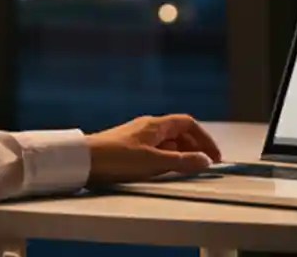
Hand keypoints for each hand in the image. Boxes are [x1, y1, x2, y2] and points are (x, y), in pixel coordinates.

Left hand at [85, 114, 222, 184]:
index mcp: (156, 124)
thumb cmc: (117, 157)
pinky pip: (155, 151)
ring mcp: (138, 138)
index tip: (213, 156)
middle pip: (179, 133)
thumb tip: (205, 161)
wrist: (83, 161)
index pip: (188, 124)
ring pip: (167, 143)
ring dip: (181, 154)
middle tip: (204, 165)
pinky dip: (166, 159)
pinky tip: (164, 172)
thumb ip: (181, 161)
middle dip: (195, 147)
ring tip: (187, 170)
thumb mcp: (153, 161)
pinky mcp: (128, 149)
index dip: (204, 138)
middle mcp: (148, 128)